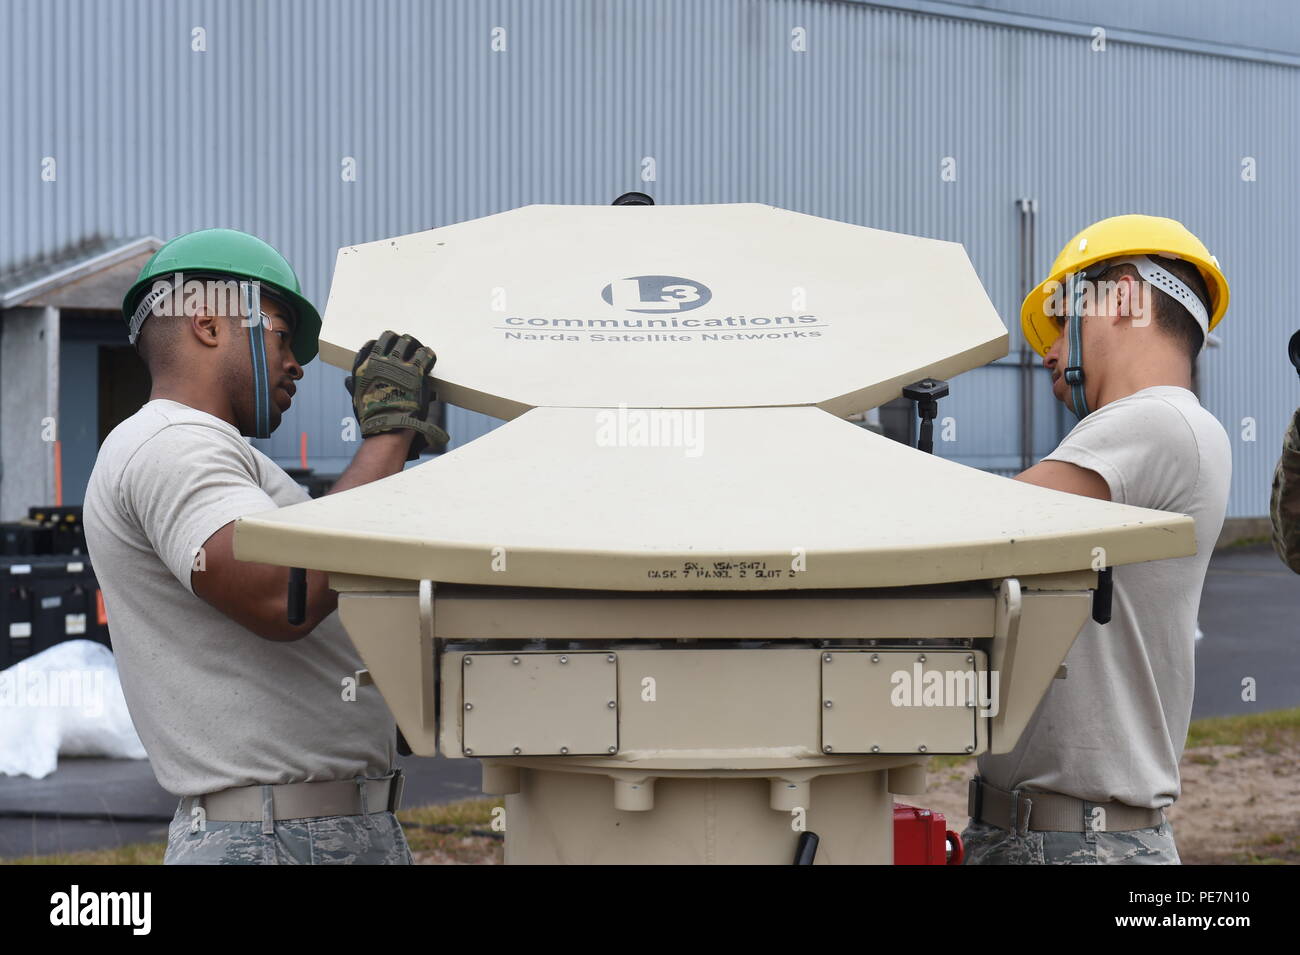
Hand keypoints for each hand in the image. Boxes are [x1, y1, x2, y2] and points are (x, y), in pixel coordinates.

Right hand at [344, 331, 449, 459]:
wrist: (389, 427)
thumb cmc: (372, 416)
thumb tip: (348, 382)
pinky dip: (428, 354)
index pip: (371, 345)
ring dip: (413, 344)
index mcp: (364, 366)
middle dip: (397, 340)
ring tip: (417, 347)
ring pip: (407, 343)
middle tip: (404, 343)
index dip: (381, 343)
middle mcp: (380, 361)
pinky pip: (424, 354)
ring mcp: (398, 364)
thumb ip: (353, 387)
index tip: (387, 344)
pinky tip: (429, 356)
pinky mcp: (415, 371)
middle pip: (390, 339)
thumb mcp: (357, 399)